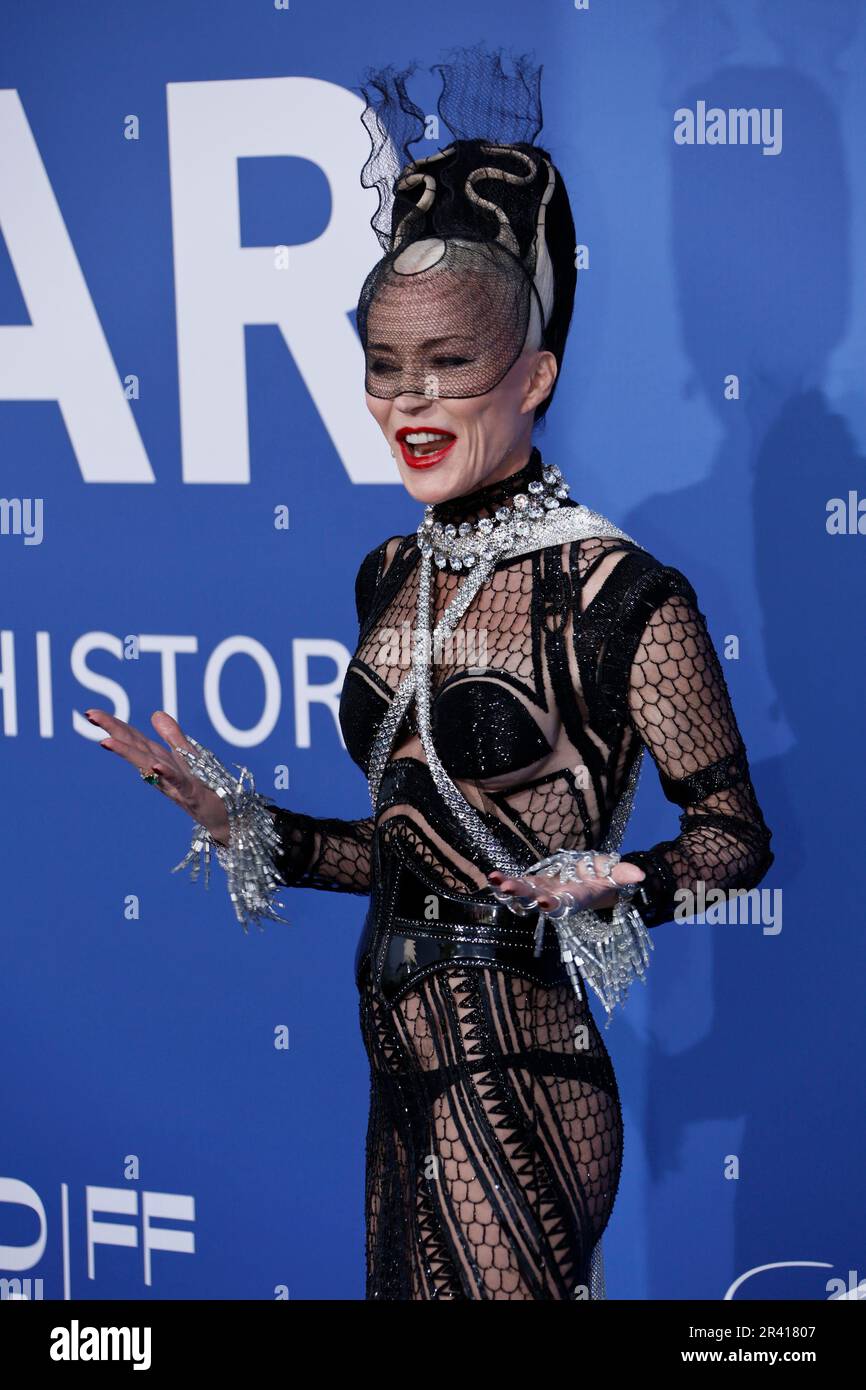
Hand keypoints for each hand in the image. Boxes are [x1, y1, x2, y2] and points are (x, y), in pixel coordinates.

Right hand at [84, 708, 229, 844]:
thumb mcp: (189, 756)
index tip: (91, 712)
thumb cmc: (208, 787)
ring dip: (129, 753)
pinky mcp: (193, 795)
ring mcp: (175, 784)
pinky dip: (167, 774)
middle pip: (136, 748)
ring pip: (149, 766)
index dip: (114, 724)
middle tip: (90, 715)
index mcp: (161, 760)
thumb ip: (173, 736)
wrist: (228, 818)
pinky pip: (179, 783)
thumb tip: (155, 713)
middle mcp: (162, 772)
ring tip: (106, 740)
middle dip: (114, 731)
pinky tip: (155, 765)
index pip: (134, 739)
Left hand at [487, 853, 644, 915]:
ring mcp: (543, 891)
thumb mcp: (616, 873)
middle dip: (523, 894)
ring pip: (524, 893)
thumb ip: (624, 873)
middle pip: (538, 898)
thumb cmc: (605, 878)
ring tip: (495, 880)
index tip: (545, 902)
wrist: (593, 880)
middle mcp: (557, 897)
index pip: (566, 903)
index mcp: (576, 897)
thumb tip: (640, 874)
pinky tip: (491, 877)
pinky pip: (519, 883)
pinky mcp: (535, 883)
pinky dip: (505, 882)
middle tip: (507, 888)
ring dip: (509, 888)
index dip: (555, 904)